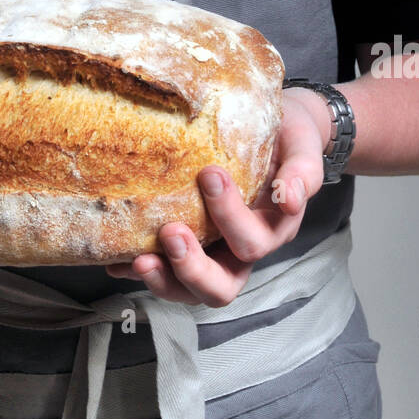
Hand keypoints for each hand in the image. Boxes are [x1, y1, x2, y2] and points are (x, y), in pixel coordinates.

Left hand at [104, 90, 327, 305]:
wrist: (275, 128)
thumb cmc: (287, 138)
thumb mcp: (302, 146)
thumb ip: (304, 172)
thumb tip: (291, 199)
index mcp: (272, 230)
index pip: (252, 243)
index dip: (230, 217)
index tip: (210, 173)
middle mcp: (240, 250)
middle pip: (221, 287)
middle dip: (193, 267)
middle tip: (171, 232)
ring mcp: (212, 251)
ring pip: (189, 289)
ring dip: (163, 279)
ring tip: (138, 258)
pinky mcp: (187, 242)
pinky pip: (162, 268)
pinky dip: (136, 270)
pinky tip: (115, 259)